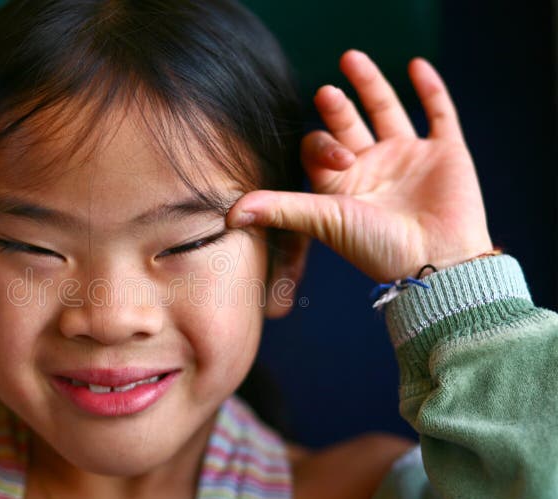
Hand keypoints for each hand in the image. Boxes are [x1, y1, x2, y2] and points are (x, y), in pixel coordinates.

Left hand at [227, 50, 492, 282]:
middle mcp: (372, 170)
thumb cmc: (377, 248)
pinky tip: (415, 66)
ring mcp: (409, 159)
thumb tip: (229, 215)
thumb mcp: (324, 221)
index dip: (320, 145)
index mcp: (341, 187)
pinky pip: (439, 114)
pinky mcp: (446, 155)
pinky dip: (430, 90)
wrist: (436, 262)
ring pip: (387, 111)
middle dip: (336, 108)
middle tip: (324, 92)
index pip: (319, 149)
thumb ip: (280, 209)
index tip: (340, 158)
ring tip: (350, 58)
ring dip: (371, 85)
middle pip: (348, 125)